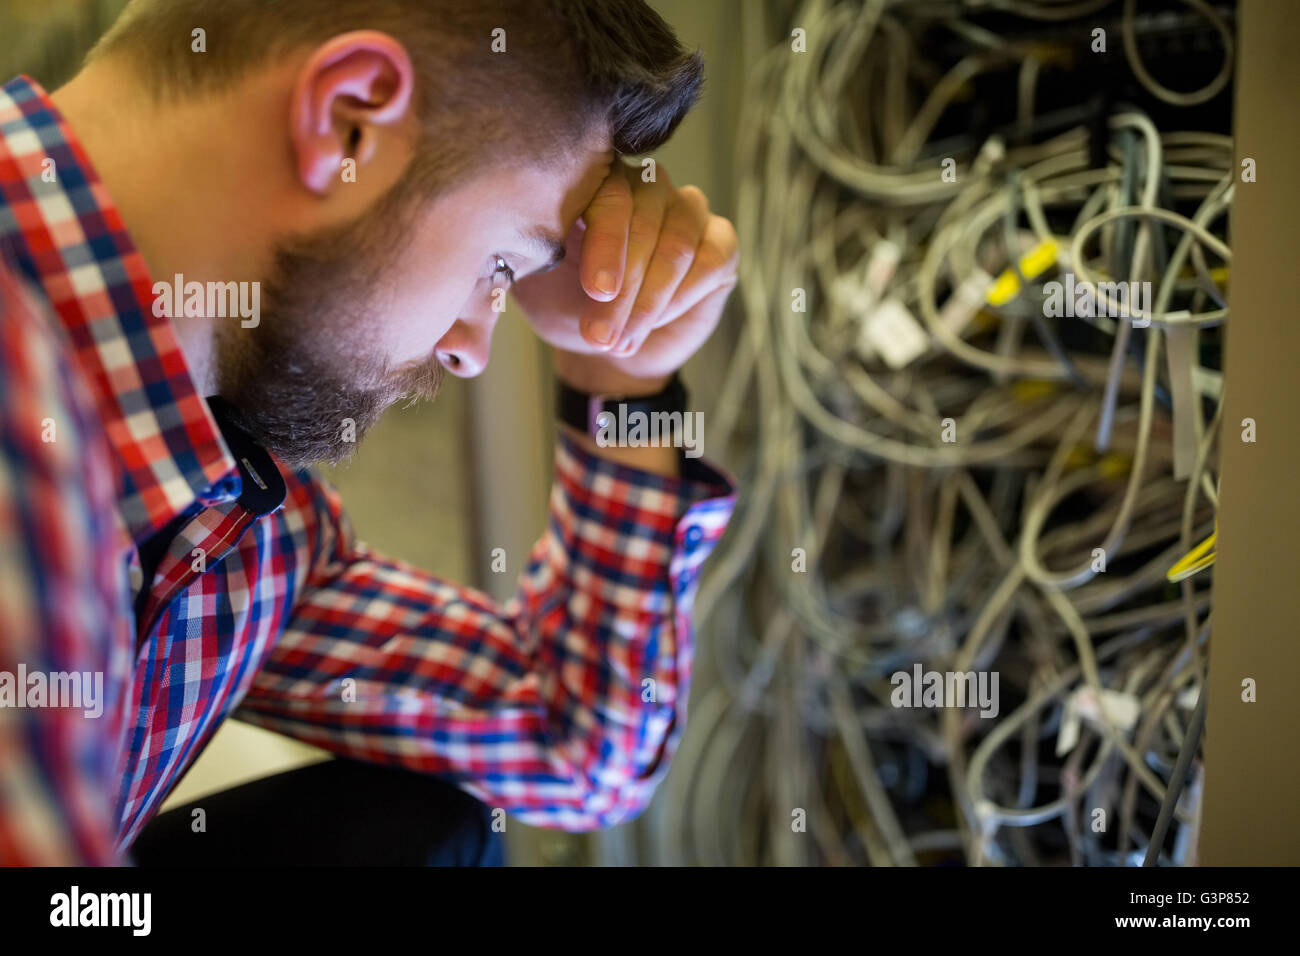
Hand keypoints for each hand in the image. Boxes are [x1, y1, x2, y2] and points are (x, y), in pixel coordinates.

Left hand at [511, 160, 737, 395]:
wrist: (613, 348)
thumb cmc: (568, 306)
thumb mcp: (530, 289)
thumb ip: (504, 280)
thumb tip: (476, 311)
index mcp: (596, 181)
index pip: (608, 194)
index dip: (605, 242)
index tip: (595, 291)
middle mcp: (646, 185)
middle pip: (644, 220)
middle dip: (624, 288)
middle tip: (601, 336)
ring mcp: (687, 208)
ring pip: (677, 245)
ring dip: (648, 301)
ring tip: (620, 341)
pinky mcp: (719, 240)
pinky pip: (709, 261)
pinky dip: (678, 299)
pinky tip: (653, 325)